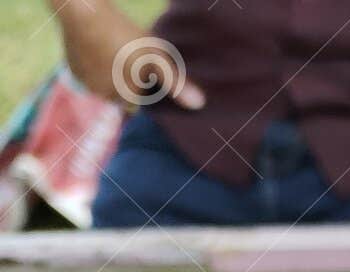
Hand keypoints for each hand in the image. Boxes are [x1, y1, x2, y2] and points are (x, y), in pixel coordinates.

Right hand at [50, 0, 204, 108]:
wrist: (83, 10)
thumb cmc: (122, 36)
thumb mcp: (155, 57)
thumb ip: (175, 81)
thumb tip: (200, 104)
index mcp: (122, 98)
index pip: (136, 103)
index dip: (142, 90)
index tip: (145, 75)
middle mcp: (100, 95)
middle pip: (119, 93)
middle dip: (125, 82)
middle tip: (131, 60)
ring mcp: (83, 80)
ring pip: (102, 81)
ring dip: (109, 71)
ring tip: (117, 51)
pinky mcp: (71, 64)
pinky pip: (87, 68)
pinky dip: (94, 60)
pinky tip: (100, 45)